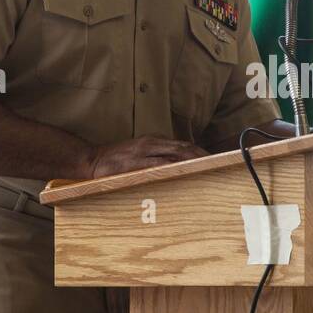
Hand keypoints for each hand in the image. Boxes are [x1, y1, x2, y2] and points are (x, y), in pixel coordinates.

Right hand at [84, 136, 208, 178]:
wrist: (93, 159)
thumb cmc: (118, 160)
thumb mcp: (141, 154)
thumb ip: (158, 158)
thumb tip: (180, 167)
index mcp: (155, 141)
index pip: (184, 145)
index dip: (201, 152)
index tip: (216, 160)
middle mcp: (152, 143)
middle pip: (184, 148)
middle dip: (203, 156)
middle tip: (219, 166)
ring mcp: (143, 152)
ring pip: (174, 154)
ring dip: (192, 161)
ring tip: (208, 168)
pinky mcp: (135, 163)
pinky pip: (157, 165)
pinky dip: (172, 167)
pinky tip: (184, 172)